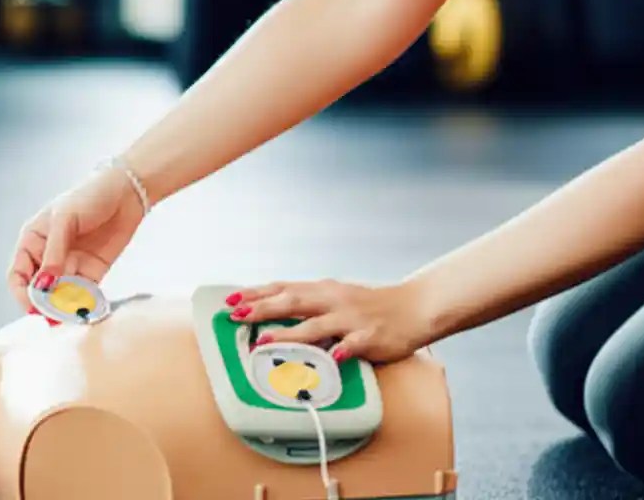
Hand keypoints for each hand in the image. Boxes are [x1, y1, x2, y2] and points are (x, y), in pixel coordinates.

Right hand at [7, 166, 145, 310]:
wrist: (127, 192)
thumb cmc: (89, 196)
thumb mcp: (65, 219)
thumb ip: (54, 252)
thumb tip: (45, 284)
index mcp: (33, 240)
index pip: (18, 274)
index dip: (22, 293)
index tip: (31, 306)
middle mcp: (48, 256)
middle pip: (38, 290)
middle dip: (43, 305)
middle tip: (53, 317)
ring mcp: (70, 265)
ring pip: (60, 295)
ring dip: (63, 308)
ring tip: (70, 317)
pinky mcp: (92, 272)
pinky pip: (83, 294)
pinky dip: (82, 304)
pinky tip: (85, 310)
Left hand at [225, 280, 431, 363]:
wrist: (413, 307)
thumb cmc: (369, 306)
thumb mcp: (335, 299)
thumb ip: (307, 306)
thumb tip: (271, 314)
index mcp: (323, 290)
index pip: (283, 288)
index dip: (256, 294)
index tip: (230, 300)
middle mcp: (333, 300)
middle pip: (292, 302)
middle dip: (262, 309)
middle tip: (237, 316)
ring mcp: (351, 318)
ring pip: (316, 325)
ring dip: (289, 333)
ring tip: (265, 341)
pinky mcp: (370, 335)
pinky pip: (354, 343)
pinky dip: (343, 349)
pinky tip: (333, 356)